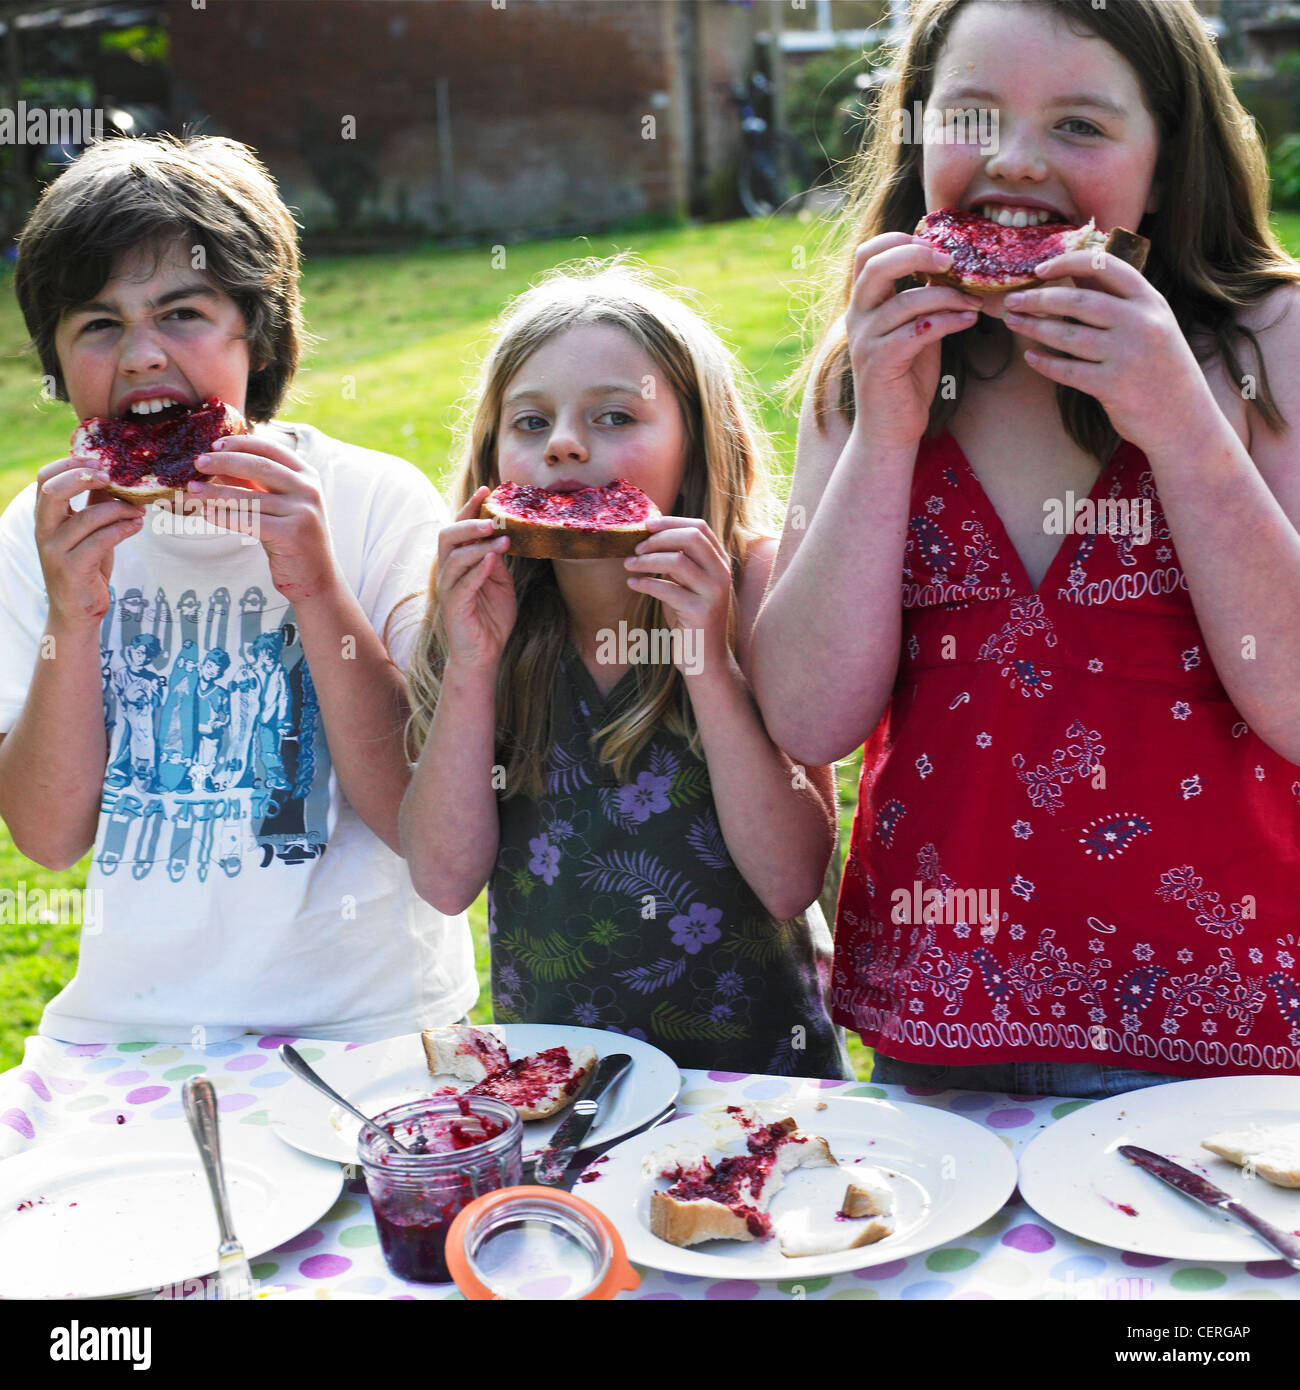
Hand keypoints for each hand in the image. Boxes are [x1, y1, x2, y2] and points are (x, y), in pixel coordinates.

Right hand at [34, 457, 144, 628]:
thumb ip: (95, 505)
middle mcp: (44, 530)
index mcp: (45, 516)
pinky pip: (101, 540)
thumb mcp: (90, 531)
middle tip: (114, 477)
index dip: (70, 464)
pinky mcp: (72, 568)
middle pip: (54, 489)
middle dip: (85, 477)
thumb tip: (114, 476)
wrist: (78, 611)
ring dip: (120, 509)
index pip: (45, 478)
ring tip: (140, 510)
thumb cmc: (86, 566)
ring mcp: (55, 550)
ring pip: (88, 516)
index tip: (100, 460)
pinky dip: (123, 529)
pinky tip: (137, 526)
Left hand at [188, 435, 335, 601]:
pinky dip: (225, 517)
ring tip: (193, 491)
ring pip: (250, 497)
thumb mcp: (279, 505)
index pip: (271, 449)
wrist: (315, 578)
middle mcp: (308, 490)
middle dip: (225, 462)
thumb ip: (257, 484)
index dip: (241, 443)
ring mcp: (302, 511)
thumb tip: (220, 464)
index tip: (215, 444)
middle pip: (259, 466)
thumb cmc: (292, 539)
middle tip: (198, 463)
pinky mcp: (291, 534)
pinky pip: (250, 521)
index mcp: (307, 476)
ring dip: (217, 493)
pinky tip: (207, 514)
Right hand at [437, 486, 515, 671]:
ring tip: (501, 537)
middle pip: (448, 537)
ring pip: (454, 558)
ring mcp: (448, 589)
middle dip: (469, 522)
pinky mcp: (454, 607)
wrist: (484, 655)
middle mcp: (447, 572)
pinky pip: (464, 584)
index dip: (470, 508)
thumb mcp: (500, 582)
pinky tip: (493, 559)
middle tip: (493, 516)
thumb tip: (505, 533)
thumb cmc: (490, 618)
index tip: (487, 489)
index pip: (458, 528)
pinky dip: (478, 569)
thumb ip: (498, 558)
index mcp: (458, 563)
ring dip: (478, 545)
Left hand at [624, 516, 732, 678]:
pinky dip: (645, 584)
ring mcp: (713, 593)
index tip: (647, 525)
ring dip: (648, 560)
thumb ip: (679, 562)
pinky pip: (668, 589)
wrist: (704, 660)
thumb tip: (650, 538)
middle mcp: (722, 574)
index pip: (700, 527)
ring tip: (629, 565)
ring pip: (678, 561)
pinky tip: (633, 584)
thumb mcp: (686, 585)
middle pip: (691, 537)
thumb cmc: (690, 620)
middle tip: (637, 547)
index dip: (672, 522)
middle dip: (659, 538)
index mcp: (720, 563)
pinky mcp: (701, 613)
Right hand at [844, 232, 982, 451]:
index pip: (866, 254)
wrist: (890, 430)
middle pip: (875, 266)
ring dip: (947, 296)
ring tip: (973, 301)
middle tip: (952, 260)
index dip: (898, 240)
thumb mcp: (916, 330)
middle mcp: (857, 318)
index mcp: (864, 305)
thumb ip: (924, 300)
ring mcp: (865, 341)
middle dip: (917, 254)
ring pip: (905, 301)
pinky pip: (917, 332)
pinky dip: (947, 321)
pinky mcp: (880, 363)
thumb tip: (952, 267)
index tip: (934, 246)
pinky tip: (968, 320)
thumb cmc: (905, 379)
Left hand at [1004, 250, 1215, 453]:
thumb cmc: (1160, 367)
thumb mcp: (1152, 324)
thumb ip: (1117, 299)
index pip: (1106, 267)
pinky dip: (1045, 363)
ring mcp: (1128, 355)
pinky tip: (1030, 357)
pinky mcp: (1113, 386)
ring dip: (1033, 327)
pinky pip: (1067, 370)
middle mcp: (1142, 323)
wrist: (1185, 420)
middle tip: (1012, 300)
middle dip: (1038, 299)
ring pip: (1067, 336)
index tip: (1040, 268)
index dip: (1068, 262)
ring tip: (1012, 322)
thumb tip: (1076, 273)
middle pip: (1077, 302)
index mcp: (1151, 301)